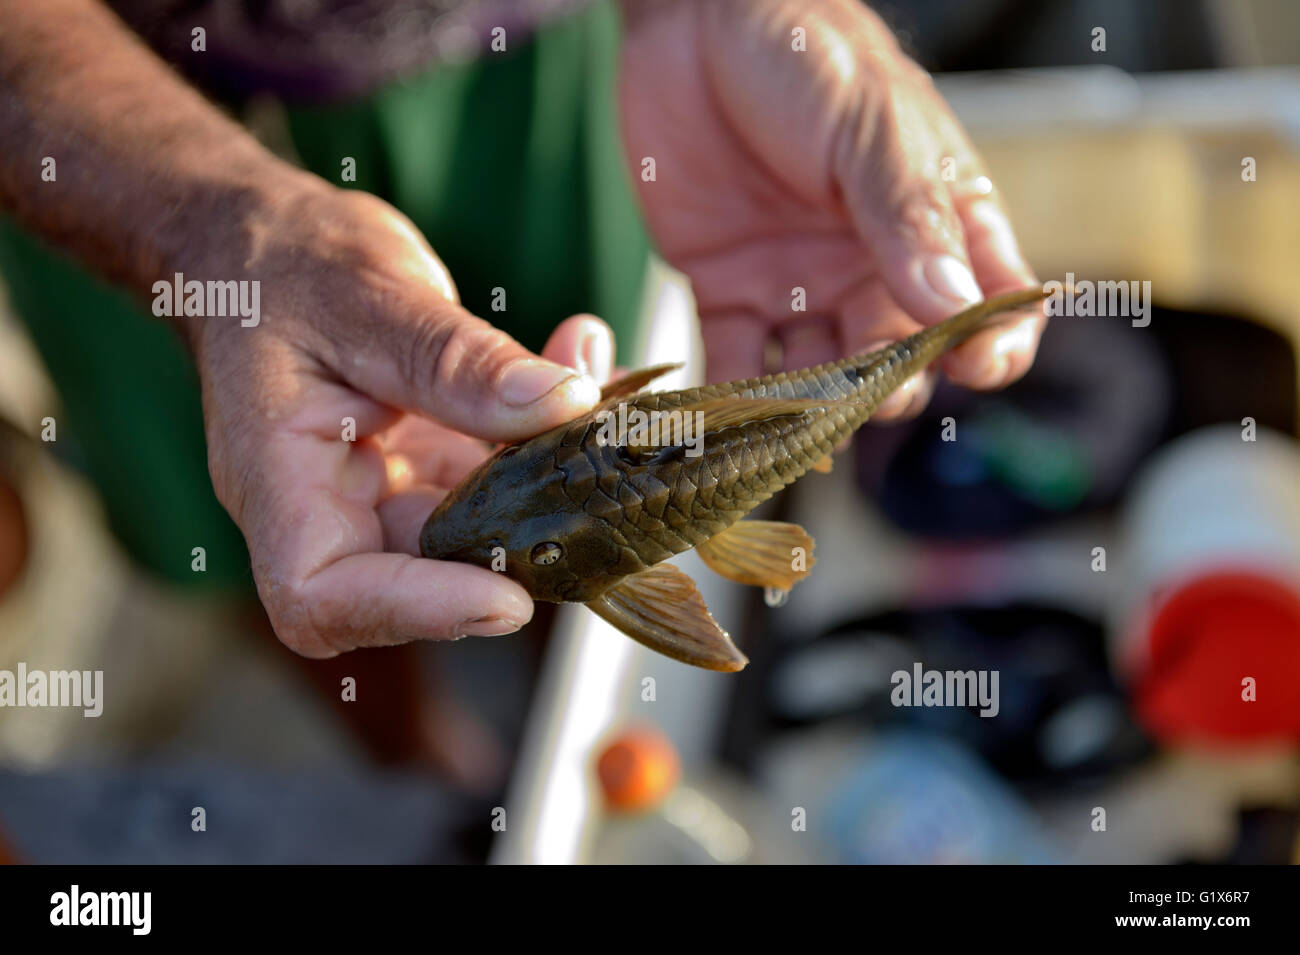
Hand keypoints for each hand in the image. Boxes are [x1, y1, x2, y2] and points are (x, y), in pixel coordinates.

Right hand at [185, 180, 613, 655]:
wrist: (274, 246)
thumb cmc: (288, 265)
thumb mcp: (372, 296)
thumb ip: (458, 359)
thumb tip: (562, 403)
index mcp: (275, 481)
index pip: (322, 595)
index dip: (415, 612)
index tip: (507, 598)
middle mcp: (327, 511)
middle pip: (417, 583)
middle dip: (516, 549)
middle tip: (595, 500)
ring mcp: (383, 498)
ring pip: (476, 538)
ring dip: (551, 491)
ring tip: (605, 417)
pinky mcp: (428, 475)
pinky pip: (496, 487)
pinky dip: (548, 445)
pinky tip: (592, 386)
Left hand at [620, 0, 1042, 417]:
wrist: (693, 21)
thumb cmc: (806, 54)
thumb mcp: (873, 128)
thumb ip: (910, 218)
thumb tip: (956, 312)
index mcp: (934, 226)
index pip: (987, 308)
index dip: (991, 348)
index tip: (977, 366)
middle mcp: (871, 270)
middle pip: (899, 364)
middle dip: (888, 390)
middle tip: (864, 391)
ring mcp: (799, 288)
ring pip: (818, 382)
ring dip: (808, 412)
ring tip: (790, 422)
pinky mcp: (727, 294)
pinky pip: (734, 365)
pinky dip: (731, 401)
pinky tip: (727, 422)